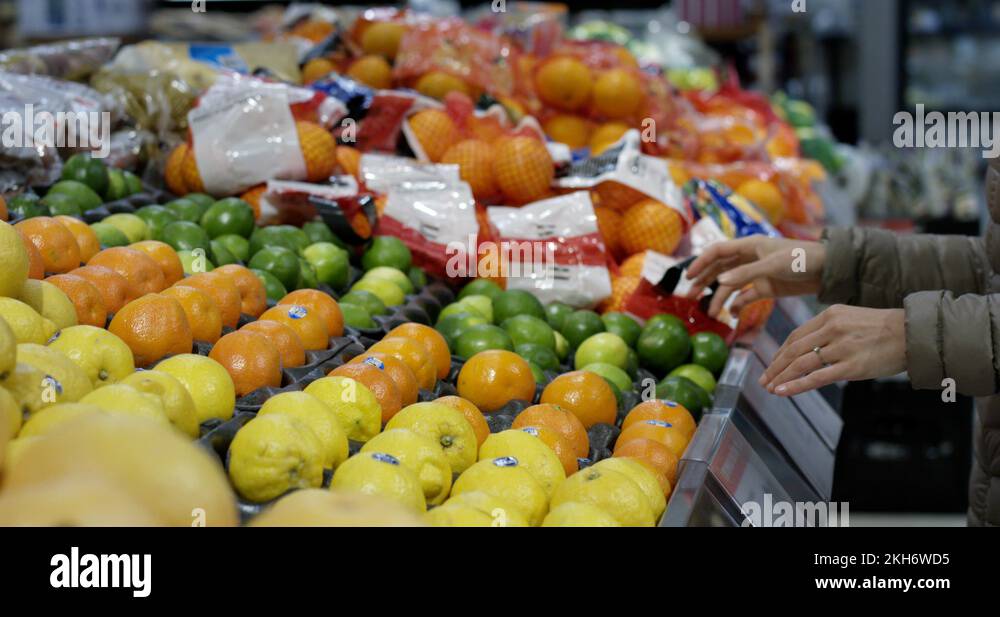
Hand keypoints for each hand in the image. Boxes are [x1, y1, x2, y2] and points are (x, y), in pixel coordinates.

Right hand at [685, 236, 826, 317]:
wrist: (827, 271)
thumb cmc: (801, 259)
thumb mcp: (772, 265)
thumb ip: (745, 274)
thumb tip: (720, 281)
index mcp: (748, 245)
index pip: (717, 251)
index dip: (700, 263)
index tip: (688, 277)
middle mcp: (748, 258)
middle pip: (719, 269)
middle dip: (704, 282)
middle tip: (690, 297)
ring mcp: (756, 274)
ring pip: (730, 285)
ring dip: (719, 297)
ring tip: (710, 312)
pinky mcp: (765, 287)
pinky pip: (745, 297)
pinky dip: (737, 306)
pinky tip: (731, 315)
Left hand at [760, 305, 906, 396]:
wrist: (914, 333)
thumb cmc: (884, 329)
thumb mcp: (852, 319)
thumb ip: (829, 330)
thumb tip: (807, 348)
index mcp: (830, 315)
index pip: (796, 336)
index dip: (781, 353)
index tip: (772, 365)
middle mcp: (832, 328)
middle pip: (793, 349)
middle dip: (775, 367)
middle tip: (763, 379)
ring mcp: (842, 347)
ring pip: (801, 363)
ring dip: (781, 377)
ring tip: (770, 388)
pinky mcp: (852, 366)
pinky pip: (817, 377)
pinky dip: (796, 385)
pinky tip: (782, 392)